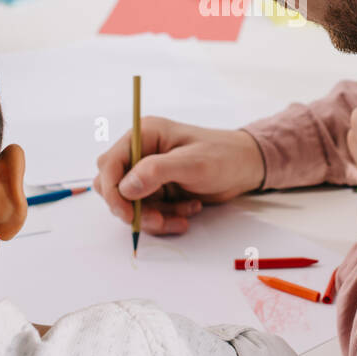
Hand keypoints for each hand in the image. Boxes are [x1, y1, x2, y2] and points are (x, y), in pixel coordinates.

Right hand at [93, 117, 265, 234]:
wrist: (246, 168)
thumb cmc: (223, 156)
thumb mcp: (192, 163)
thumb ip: (156, 172)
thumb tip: (125, 187)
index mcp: (143, 135)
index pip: (109, 164)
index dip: (113, 191)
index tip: (128, 213)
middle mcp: (141, 153)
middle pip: (114, 187)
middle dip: (134, 208)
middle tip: (159, 219)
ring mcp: (148, 173)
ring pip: (132, 205)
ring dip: (155, 216)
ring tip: (184, 214)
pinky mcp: (158, 190)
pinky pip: (149, 211)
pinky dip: (166, 217)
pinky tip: (189, 210)